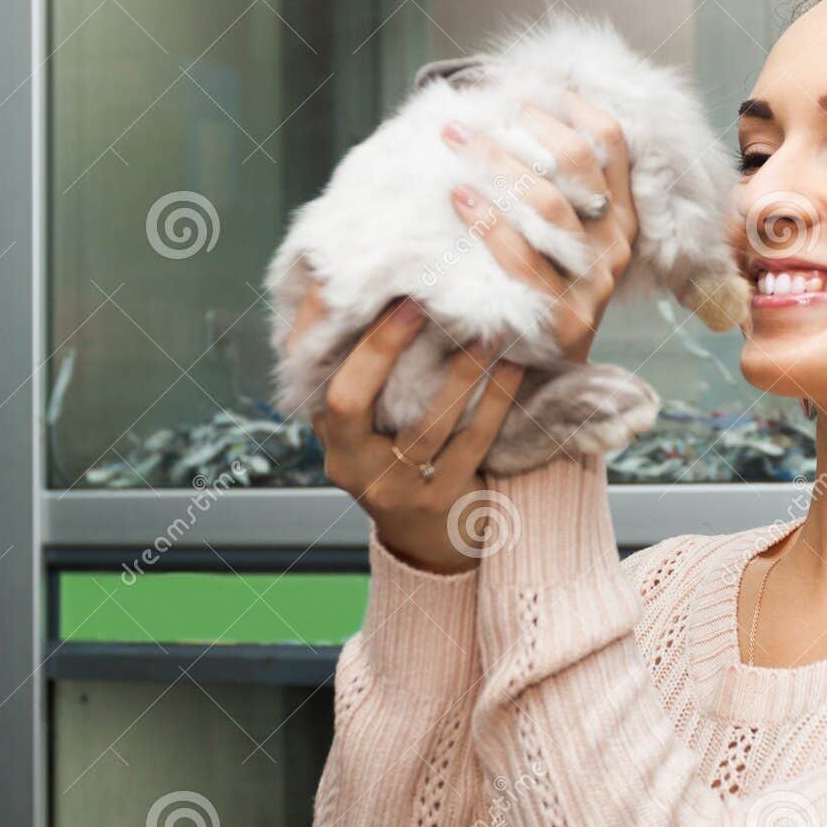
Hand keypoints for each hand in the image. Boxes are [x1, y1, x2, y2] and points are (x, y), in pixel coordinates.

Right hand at [290, 279, 524, 573]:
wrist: (430, 541)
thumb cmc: (403, 461)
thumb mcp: (373, 427)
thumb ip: (372, 375)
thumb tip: (384, 290)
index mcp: (330, 434)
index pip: (313, 374)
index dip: (328, 329)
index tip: (360, 284)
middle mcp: (350, 462)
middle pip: (349, 399)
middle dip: (380, 345)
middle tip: (419, 300)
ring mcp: (394, 487)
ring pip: (424, 424)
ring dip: (458, 372)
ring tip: (487, 331)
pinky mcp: (441, 501)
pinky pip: (471, 443)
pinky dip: (494, 401)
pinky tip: (513, 367)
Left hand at [440, 90, 638, 363]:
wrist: (549, 375)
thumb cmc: (542, 291)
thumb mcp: (562, 240)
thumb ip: (552, 190)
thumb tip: (505, 117)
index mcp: (622, 217)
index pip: (612, 143)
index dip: (573, 107)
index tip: (529, 89)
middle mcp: (616, 246)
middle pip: (576, 166)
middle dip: (523, 129)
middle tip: (472, 113)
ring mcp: (593, 283)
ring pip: (548, 205)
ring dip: (497, 165)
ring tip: (455, 142)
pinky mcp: (564, 316)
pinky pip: (521, 257)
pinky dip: (486, 221)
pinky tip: (457, 197)